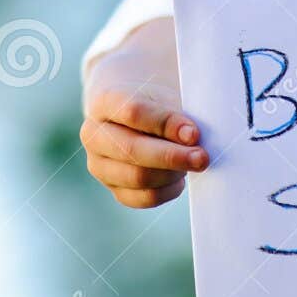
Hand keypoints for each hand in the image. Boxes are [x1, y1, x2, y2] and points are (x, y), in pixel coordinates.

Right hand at [81, 79, 208, 208]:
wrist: (141, 118)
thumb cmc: (158, 104)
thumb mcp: (166, 98)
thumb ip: (177, 116)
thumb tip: (192, 139)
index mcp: (105, 102)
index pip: (133, 112)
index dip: (166, 124)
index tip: (194, 133)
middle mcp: (94, 135)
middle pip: (131, 150)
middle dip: (171, 156)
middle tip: (202, 158)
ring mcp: (100, 165)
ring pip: (138, 178)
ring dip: (172, 173)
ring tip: (192, 162)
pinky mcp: (115, 189)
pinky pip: (144, 198)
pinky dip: (168, 189)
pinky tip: (180, 177)